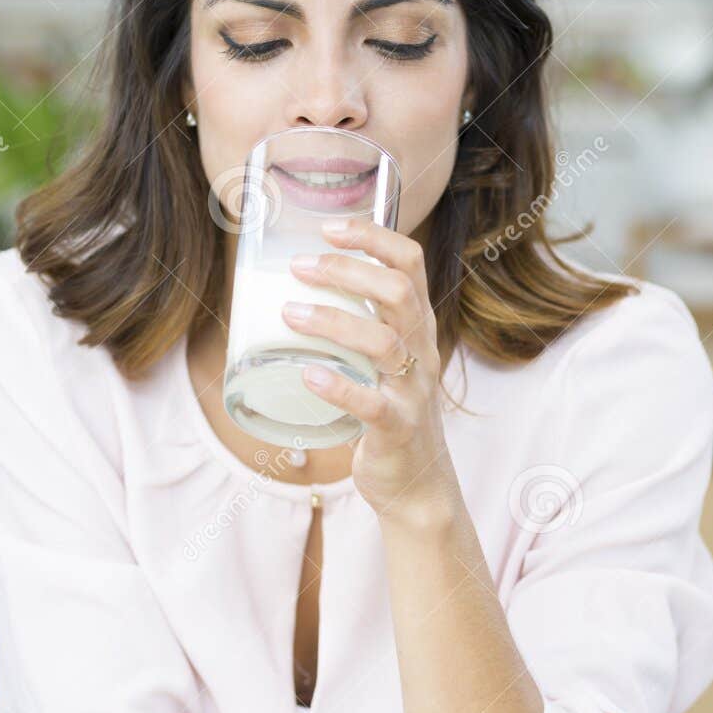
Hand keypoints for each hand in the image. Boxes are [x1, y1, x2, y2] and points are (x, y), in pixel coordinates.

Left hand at [283, 219, 448, 519]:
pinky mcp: (399, 429)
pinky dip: (339, 387)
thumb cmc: (389, 412)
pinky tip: (309, 375)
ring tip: (289, 314)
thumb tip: (291, 287)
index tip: (329, 228)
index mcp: (418, 326)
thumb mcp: (383, 360)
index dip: (373, 237)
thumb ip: (356, 325)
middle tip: (300, 267)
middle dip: (347, 271)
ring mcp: (414, 390)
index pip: (411, 263)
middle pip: (399, 292)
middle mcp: (423, 350)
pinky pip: (372, 405)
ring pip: (385, 342)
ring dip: (334, 321)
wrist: (418, 483)